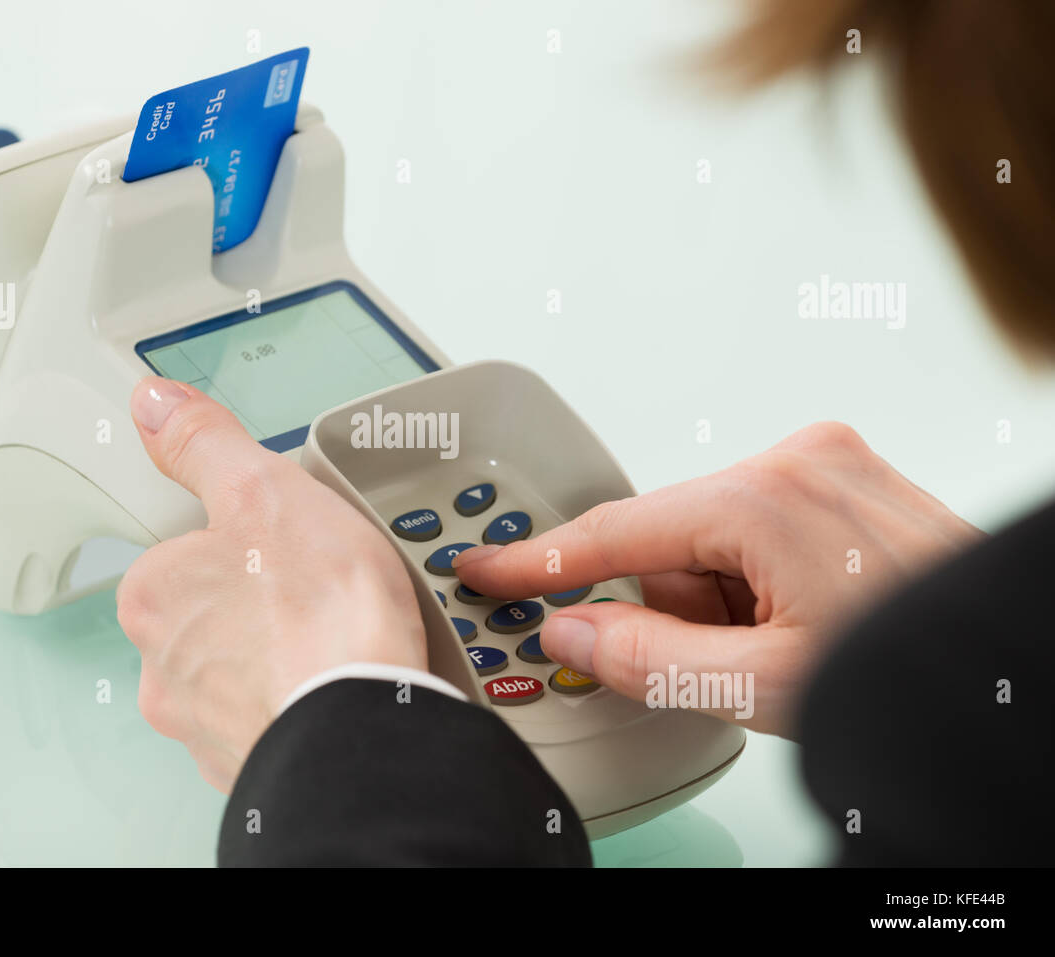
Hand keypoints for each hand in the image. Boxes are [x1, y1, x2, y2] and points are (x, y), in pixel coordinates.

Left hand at [116, 378, 427, 790]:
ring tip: (339, 638)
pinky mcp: (249, 763)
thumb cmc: (318, 613)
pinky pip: (274, 717)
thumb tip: (154, 405)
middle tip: (320, 589)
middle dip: (259, 602)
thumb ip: (204, 443)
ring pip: (242, 671)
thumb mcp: (262, 489)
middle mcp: (161, 667)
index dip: (243, 540)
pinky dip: (301, 703)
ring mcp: (204, 724)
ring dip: (281, 656)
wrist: (364, 726)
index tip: (285, 544)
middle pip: (211, 613)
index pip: (186, 551)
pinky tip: (340, 684)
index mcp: (152, 595)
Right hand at [453, 422, 981, 736]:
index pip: (618, 530)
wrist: (1006, 666)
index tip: (485, 565)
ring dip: (715, 595)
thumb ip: (647, 659)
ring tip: (777, 647)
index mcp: (767, 496)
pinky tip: (793, 620)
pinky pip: (755, 525)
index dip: (542, 560)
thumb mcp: (762, 686)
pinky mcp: (846, 481)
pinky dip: (749, 577)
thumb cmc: (914, 670)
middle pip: (671, 535)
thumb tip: (571, 634)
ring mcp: (827, 464)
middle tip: (715, 659)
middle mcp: (798, 459)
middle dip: (669, 602)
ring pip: (712, 533)